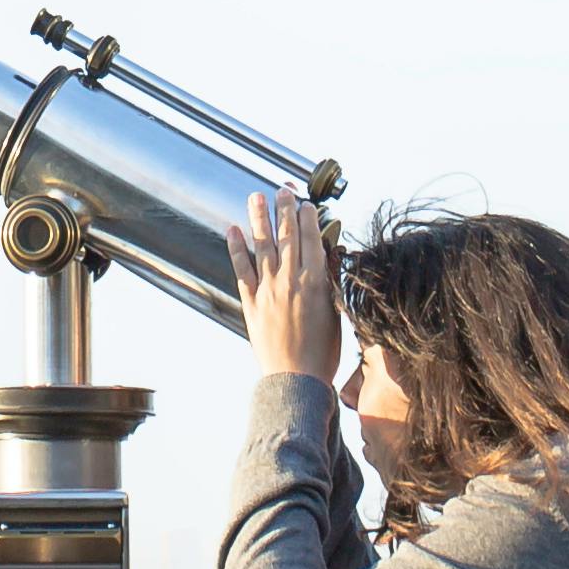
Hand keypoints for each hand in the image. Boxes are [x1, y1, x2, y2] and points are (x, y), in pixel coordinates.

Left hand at [223, 186, 344, 382]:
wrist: (296, 379)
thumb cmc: (322, 352)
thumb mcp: (336, 313)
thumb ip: (329, 281)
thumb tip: (327, 254)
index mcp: (316, 282)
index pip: (311, 239)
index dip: (307, 218)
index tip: (305, 202)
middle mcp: (291, 280)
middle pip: (287, 235)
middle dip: (284, 209)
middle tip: (281, 189)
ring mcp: (268, 290)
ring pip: (263, 246)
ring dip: (259, 219)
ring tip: (256, 197)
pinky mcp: (251, 302)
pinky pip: (242, 269)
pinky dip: (236, 249)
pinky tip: (233, 230)